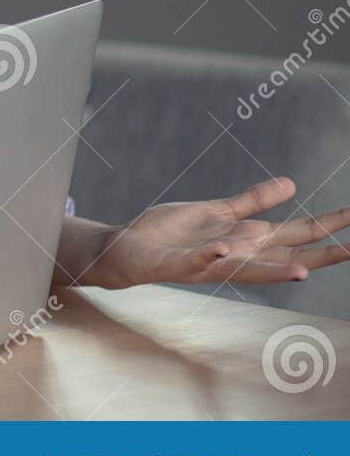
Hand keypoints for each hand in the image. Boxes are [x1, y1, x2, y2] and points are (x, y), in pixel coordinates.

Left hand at [89, 177, 349, 288]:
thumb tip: (291, 183)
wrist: (127, 249)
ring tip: (303, 271)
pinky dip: (209, 256)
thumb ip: (253, 202)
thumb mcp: (217, 212)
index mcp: (248, 240)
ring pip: (247, 269)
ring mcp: (208, 262)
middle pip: (285, 257)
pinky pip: (196, 259)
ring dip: (274, 271)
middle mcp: (236, 255)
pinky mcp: (177, 262)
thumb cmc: (171, 234)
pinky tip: (223, 248)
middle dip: (320, 255)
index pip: (297, 235)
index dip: (329, 227)